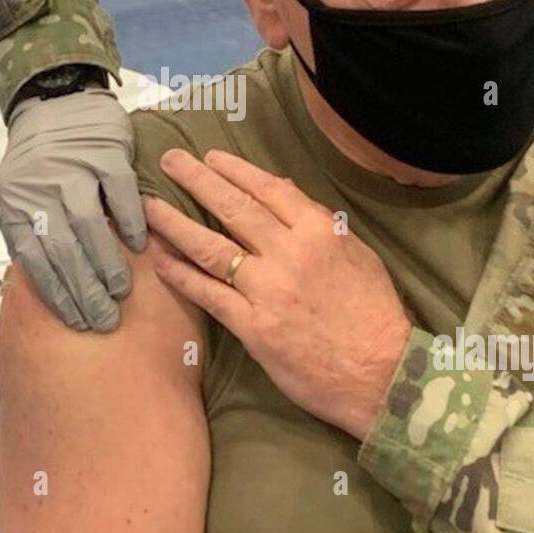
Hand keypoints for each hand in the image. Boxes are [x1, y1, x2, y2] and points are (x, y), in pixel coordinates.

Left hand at [0, 89, 146, 331]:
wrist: (56, 100)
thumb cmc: (41, 160)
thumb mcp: (21, 195)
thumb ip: (31, 233)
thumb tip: (52, 287)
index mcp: (15, 203)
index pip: (34, 260)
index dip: (57, 294)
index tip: (77, 321)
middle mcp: (39, 187)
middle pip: (63, 250)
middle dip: (85, 292)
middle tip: (105, 319)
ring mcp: (72, 167)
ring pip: (89, 227)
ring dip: (106, 265)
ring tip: (120, 292)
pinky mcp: (103, 152)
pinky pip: (120, 194)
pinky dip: (130, 222)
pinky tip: (139, 246)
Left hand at [145, 149, 410, 439]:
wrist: (383, 375)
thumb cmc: (375, 314)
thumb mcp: (358, 255)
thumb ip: (320, 222)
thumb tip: (284, 188)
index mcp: (320, 231)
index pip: (269, 189)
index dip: (235, 170)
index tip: (211, 157)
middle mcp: (290, 253)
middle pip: (233, 208)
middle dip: (197, 180)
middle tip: (170, 161)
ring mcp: (268, 290)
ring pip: (211, 247)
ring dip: (176, 223)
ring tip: (150, 207)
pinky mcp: (253, 327)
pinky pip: (208, 294)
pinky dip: (181, 275)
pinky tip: (160, 261)